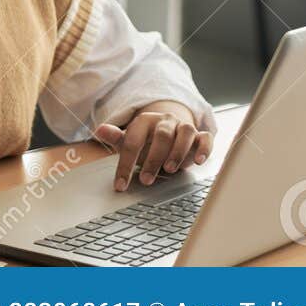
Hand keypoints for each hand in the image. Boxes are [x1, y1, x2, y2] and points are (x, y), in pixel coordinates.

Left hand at [94, 100, 212, 190]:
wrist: (171, 133)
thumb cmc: (147, 140)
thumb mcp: (129, 140)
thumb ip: (115, 137)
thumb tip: (99, 130)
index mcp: (144, 121)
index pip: (133, 141)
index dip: (125, 163)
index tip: (121, 184)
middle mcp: (165, 121)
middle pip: (161, 135)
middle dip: (153, 158)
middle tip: (146, 179)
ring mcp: (184, 127)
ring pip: (185, 133)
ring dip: (178, 152)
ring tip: (169, 170)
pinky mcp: (200, 136)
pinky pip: (206, 138)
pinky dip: (204, 149)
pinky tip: (198, 162)